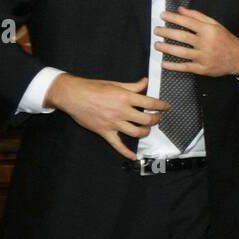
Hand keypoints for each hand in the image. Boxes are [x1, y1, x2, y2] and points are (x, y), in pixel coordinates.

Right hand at [45, 74, 168, 159]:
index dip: (161, 105)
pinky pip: (117, 145)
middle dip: (156, 120)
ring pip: (136, 132)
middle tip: (157, 118)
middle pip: (146, 120)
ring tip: (147, 129)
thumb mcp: (115, 83)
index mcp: (125, 98)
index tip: (166, 106)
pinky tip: (133, 156)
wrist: (72, 95)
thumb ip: (133, 86)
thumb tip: (146, 82)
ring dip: (145, 133)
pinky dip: (126, 152)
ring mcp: (113, 123)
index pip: (150, 103)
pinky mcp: (105, 132)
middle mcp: (122, 111)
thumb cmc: (93, 87)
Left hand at [154, 6, 238, 77]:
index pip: (187, 22)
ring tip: (157, 45)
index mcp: (209, 30)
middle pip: (182, 36)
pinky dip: (174, 66)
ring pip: (181, 52)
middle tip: (156, 30)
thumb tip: (180, 9)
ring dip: (166, 48)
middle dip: (166, 33)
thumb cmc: (226, 39)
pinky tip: (164, 63)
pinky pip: (185, 67)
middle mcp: (206, 43)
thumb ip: (198, 16)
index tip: (162, 15)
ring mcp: (204, 57)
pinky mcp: (203, 69)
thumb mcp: (215, 25)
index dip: (173, 18)